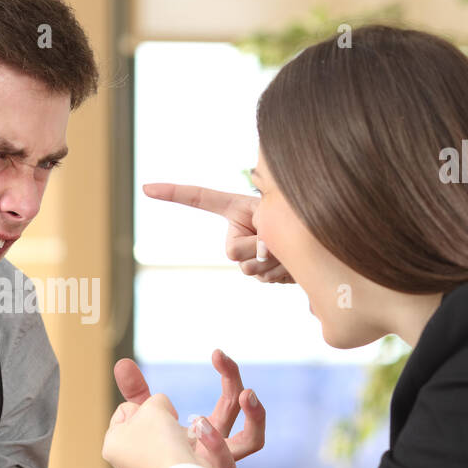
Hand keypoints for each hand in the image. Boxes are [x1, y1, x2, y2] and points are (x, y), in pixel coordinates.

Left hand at [103, 394, 197, 467]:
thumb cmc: (161, 438)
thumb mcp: (154, 405)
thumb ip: (157, 400)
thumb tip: (166, 411)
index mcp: (110, 445)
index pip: (125, 410)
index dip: (142, 408)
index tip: (151, 420)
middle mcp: (121, 460)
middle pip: (141, 422)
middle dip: (157, 419)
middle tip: (164, 427)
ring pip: (158, 434)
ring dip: (170, 430)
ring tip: (176, 438)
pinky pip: (170, 448)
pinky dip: (178, 443)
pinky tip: (183, 446)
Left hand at [108, 353, 266, 467]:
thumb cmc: (144, 464)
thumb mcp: (135, 422)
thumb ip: (136, 393)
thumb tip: (122, 363)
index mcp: (207, 430)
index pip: (227, 401)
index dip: (226, 375)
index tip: (214, 354)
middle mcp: (217, 446)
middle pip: (237, 410)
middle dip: (234, 379)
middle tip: (221, 355)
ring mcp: (214, 464)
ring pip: (250, 442)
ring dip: (254, 416)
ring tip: (245, 392)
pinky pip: (224, 463)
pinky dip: (214, 443)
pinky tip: (199, 427)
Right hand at [142, 181, 293, 282]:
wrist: (321, 242)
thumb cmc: (302, 220)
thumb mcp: (280, 218)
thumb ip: (265, 234)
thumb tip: (262, 252)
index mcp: (236, 209)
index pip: (200, 198)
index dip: (173, 193)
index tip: (146, 187)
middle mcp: (237, 232)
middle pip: (232, 251)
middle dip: (258, 250)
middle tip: (279, 242)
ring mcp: (247, 254)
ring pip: (250, 270)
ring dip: (275, 263)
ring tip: (290, 252)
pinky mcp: (260, 273)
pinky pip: (264, 280)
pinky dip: (282, 274)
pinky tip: (291, 265)